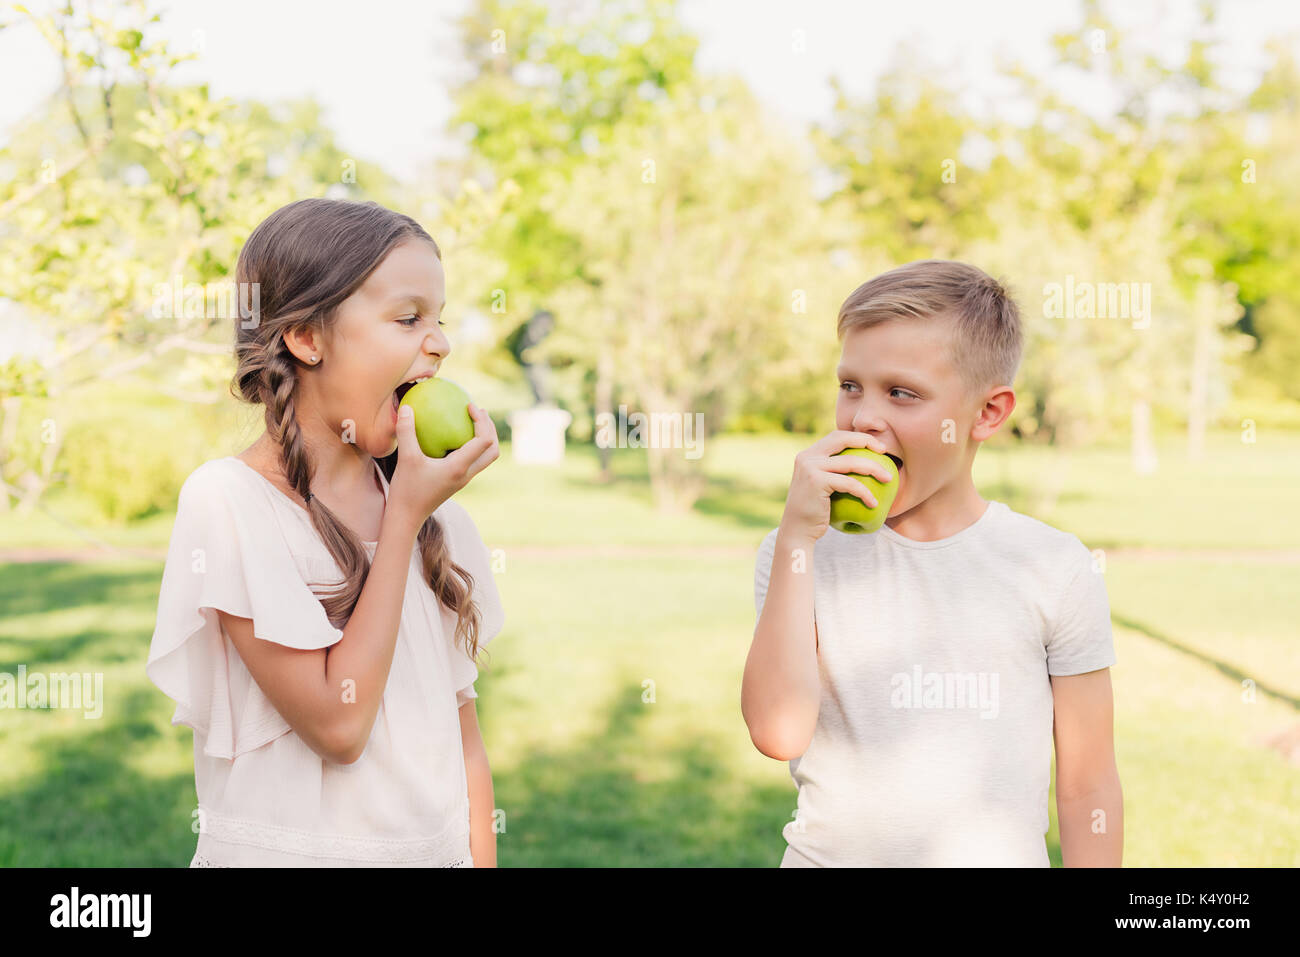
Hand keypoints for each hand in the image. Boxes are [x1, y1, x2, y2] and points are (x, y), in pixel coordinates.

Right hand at [387, 401, 499, 527]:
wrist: (407, 518)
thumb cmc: (407, 489)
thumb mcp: (406, 458)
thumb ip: (406, 431)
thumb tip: (407, 406)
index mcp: (459, 467)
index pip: (484, 441)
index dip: (482, 420)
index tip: (469, 406)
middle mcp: (467, 474)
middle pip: (493, 450)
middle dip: (490, 428)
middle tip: (478, 411)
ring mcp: (463, 479)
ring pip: (485, 457)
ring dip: (485, 438)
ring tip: (471, 420)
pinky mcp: (456, 481)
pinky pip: (472, 461)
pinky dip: (471, 446)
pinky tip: (453, 436)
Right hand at [778, 430, 893, 543]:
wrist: (797, 531)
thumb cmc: (815, 513)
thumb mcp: (822, 487)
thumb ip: (833, 473)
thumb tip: (864, 464)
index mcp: (809, 455)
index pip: (837, 436)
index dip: (859, 437)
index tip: (878, 448)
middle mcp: (807, 457)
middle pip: (843, 439)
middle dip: (867, 441)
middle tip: (885, 452)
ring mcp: (810, 468)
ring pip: (851, 462)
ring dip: (874, 469)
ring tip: (888, 479)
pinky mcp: (816, 481)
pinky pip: (849, 483)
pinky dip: (865, 492)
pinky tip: (874, 503)